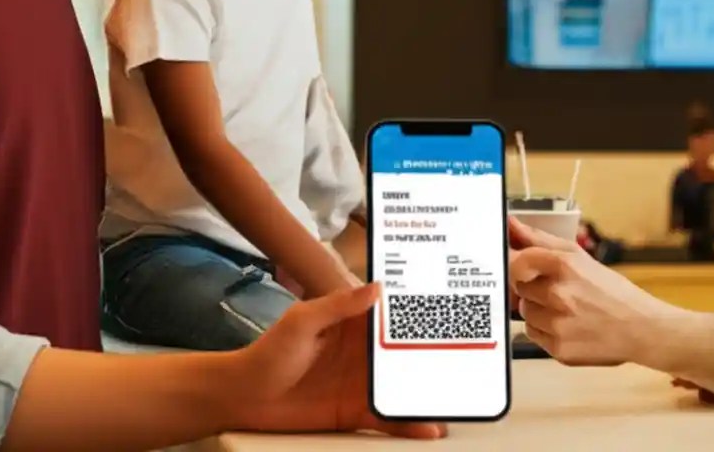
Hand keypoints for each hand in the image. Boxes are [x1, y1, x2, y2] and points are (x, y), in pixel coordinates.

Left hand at [234, 283, 446, 439]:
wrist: (245, 397)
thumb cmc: (268, 352)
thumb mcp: (303, 321)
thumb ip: (338, 305)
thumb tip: (376, 287)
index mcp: (352, 324)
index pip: (391, 315)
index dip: (416, 311)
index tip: (447, 307)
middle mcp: (363, 352)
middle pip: (405, 351)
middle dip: (434, 352)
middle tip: (468, 353)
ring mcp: (362, 383)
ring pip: (404, 385)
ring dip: (428, 390)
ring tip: (457, 394)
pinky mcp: (357, 411)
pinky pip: (389, 417)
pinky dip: (410, 423)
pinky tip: (429, 427)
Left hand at [508, 217, 679, 365]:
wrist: (641, 329)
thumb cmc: (613, 292)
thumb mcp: (580, 257)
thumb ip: (540, 240)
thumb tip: (512, 225)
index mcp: (566, 267)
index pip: (519, 261)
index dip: (517, 264)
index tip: (522, 268)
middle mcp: (559, 296)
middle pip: (519, 287)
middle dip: (533, 287)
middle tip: (558, 290)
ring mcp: (558, 325)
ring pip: (525, 312)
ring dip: (538, 309)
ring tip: (566, 309)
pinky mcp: (559, 349)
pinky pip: (532, 334)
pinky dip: (544, 329)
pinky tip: (567, 325)